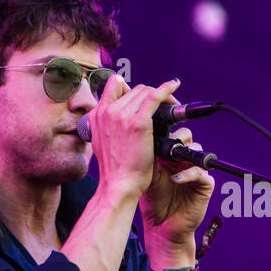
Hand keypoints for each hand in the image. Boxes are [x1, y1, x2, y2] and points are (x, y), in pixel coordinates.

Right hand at [85, 74, 181, 203]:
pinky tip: (174, 85)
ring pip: (145, 91)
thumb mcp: (102, 142)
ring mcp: (121, 115)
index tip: (142, 97)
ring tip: (170, 106)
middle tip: (163, 105)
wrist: (118, 185)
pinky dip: (166, 89)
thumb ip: (108, 125)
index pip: (114, 85)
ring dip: (160, 96)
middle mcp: (107, 111)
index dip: (130, 88)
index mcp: (97, 115)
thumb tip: (122, 116)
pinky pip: (155, 97)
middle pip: (134, 89)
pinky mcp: (138, 123)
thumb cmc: (115, 169)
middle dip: (149, 94)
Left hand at [139, 101, 213, 249]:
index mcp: (170, 155)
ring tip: (167, 162)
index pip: (171, 133)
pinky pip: (201, 172)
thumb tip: (140, 133)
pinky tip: (174, 179)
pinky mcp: (205, 185)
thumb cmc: (152, 202)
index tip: (153, 131)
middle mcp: (184, 160)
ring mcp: (195, 171)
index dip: (164, 130)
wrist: (161, 226)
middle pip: (186, 136)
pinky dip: (187, 174)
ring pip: (196, 150)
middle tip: (162, 146)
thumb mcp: (145, 174)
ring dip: (181, 154)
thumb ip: (147, 155)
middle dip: (175, 138)